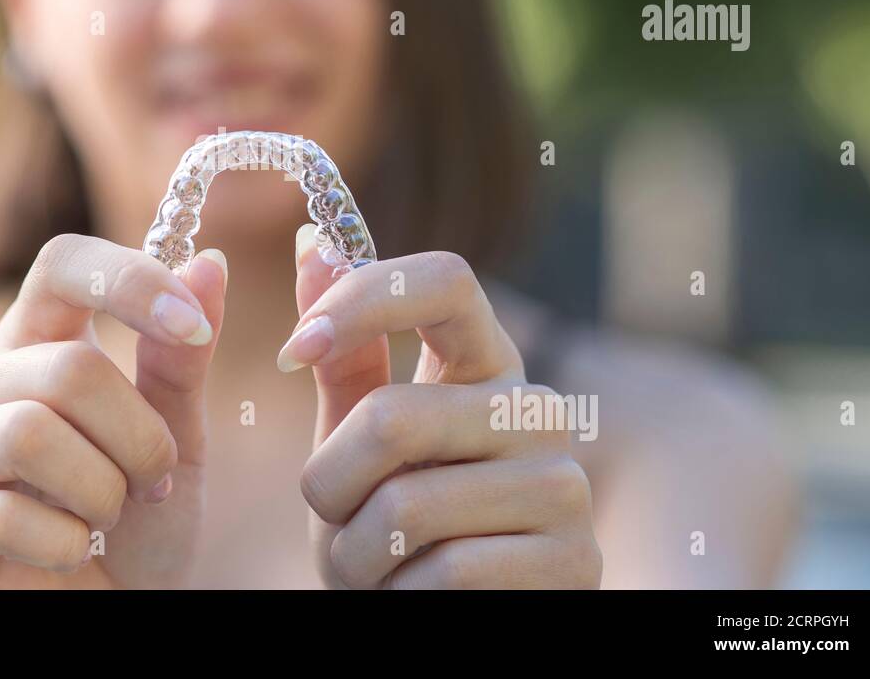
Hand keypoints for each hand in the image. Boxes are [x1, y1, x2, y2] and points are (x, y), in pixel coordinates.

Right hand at [0, 233, 226, 587]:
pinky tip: (69, 556)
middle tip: (154, 481)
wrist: (110, 616)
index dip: (129, 281)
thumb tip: (209, 262)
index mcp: (38, 344)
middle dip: (139, 435)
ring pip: (29, 433)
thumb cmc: (138, 524)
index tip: (194, 324)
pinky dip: (64, 546)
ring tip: (106, 518)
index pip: (61, 265)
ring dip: (101, 490)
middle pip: (66, 367)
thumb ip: (183, 358)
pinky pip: (1, 516)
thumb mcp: (180, 436)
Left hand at [282, 225, 601, 587]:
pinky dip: (402, 596)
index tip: (294, 348)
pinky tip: (418, 596)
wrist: (442, 626)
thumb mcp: (355, 438)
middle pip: (393, 415)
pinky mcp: (575, 562)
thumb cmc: (390, 528)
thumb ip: (343, 352)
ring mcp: (566, 485)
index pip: (446, 279)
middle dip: (329, 484)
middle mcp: (537, 409)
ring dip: (359, 552)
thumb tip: (311, 243)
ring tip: (380, 565)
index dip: (362, 298)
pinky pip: (446, 573)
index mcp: (484, 363)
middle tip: (338, 516)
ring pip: (406, 506)